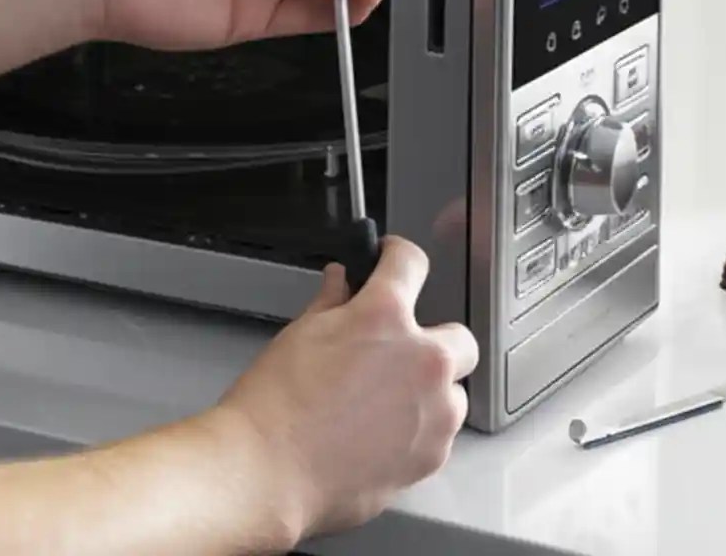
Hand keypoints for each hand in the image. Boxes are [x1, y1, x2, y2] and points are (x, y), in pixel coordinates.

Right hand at [216, 237, 479, 543]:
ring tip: (381, 405)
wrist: (267, 471)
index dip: (397, 254)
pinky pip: (441, 434)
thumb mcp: (300, 335)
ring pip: (453, 391)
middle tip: (396, 353)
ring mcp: (435, 411)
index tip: (393, 261)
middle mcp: (422, 359)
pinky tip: (379, 435)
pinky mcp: (433, 454)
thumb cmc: (274, 408)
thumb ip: (332, 302)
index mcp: (385, 316)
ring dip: (429, 392)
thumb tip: (341, 284)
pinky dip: (419, 431)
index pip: (410, 262)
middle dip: (432, 340)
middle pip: (458, 336)